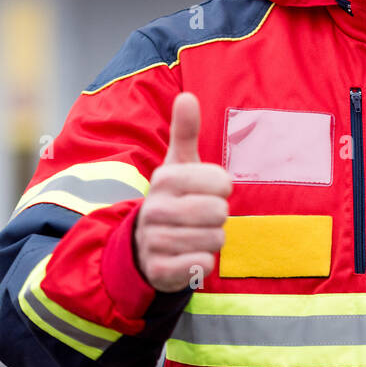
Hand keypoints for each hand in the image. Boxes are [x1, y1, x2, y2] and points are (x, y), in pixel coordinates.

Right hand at [134, 92, 231, 292]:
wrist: (142, 246)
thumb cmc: (173, 198)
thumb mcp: (178, 165)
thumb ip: (186, 132)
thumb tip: (187, 96)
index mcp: (164, 179)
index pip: (222, 182)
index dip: (223, 189)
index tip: (207, 191)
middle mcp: (155, 209)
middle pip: (220, 212)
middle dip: (218, 217)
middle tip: (201, 217)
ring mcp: (155, 241)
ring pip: (215, 240)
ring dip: (212, 240)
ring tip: (193, 234)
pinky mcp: (160, 270)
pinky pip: (204, 265)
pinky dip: (203, 262)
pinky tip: (188, 256)